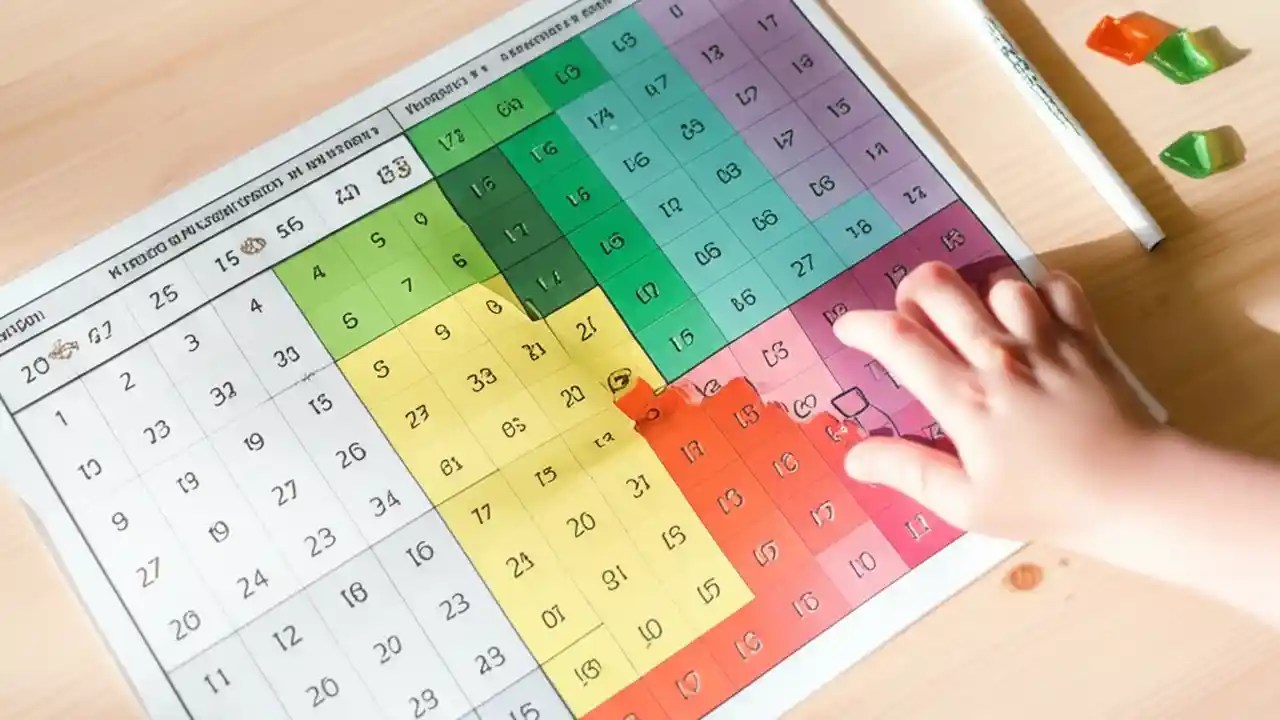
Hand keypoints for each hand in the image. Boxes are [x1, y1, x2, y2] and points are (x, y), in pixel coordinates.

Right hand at [834, 261, 1158, 546]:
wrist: (1137, 492)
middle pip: (939, 288)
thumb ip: (908, 472)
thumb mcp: (967, 504)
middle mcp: (1000, 356)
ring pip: (994, 281)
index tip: (848, 328)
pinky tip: (1032, 319)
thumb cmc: (1047, 503)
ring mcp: (1046, 339)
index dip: (863, 326)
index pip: (898, 341)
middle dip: (912, 291)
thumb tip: (854, 456)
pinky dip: (1037, 292)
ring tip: (980, 324)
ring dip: (978, 297)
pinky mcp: (1085, 333)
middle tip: (914, 318)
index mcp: (965, 399)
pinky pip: (1053, 283)